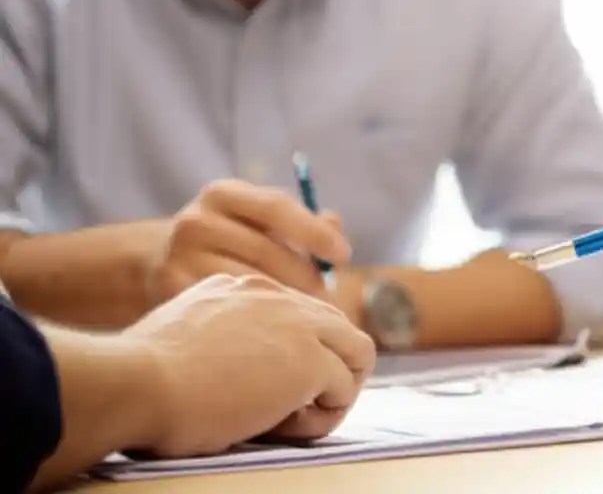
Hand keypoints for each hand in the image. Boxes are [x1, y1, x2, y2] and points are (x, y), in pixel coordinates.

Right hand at [122, 274, 375, 455]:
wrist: (133, 384)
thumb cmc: (142, 379)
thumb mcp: (187, 338)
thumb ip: (223, 339)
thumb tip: (246, 371)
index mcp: (243, 287)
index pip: (303, 313)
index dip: (302, 352)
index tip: (275, 384)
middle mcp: (276, 295)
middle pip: (340, 327)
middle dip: (332, 369)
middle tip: (301, 406)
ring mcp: (298, 325)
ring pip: (358, 353)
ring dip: (335, 392)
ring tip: (294, 418)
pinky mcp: (310, 361)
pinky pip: (344, 390)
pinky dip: (323, 417)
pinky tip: (284, 426)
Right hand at [147, 179, 351, 303]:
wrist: (161, 265)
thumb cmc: (231, 241)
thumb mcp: (259, 220)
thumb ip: (301, 221)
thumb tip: (334, 224)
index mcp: (223, 194)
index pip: (276, 207)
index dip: (314, 232)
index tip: (344, 255)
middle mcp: (195, 221)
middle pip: (266, 251)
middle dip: (305, 276)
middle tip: (329, 297)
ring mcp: (178, 257)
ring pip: (249, 285)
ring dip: (286, 302)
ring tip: (308, 314)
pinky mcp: (171, 292)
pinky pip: (229, 309)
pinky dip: (258, 319)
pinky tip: (274, 328)